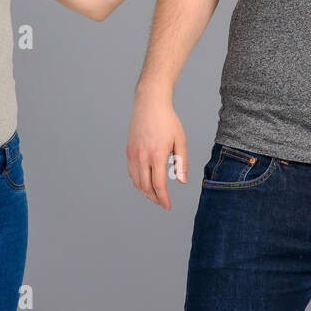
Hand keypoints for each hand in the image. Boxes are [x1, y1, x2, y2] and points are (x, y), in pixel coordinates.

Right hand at [126, 93, 187, 210]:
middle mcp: (142, 156)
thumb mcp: (180, 140)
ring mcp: (133, 154)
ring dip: (145, 192)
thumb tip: (182, 181)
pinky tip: (146, 182)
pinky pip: (132, 172)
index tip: (167, 206)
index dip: (163, 199)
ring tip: (155, 195)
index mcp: (157, 155)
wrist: (150, 104)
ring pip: (136, 182)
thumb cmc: (168, 121)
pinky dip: (138, 182)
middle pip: (146, 187)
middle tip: (163, 203)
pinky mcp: (129, 151)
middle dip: (155, 198)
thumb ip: (181, 162)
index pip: (158, 185)